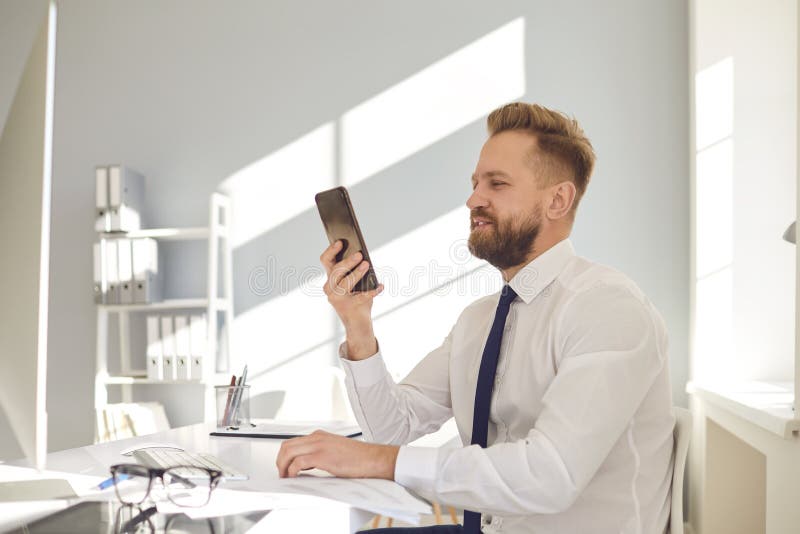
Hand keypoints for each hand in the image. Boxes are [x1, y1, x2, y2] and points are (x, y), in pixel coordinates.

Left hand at [276, 430, 398, 478]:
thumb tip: (305, 465)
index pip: (293, 441)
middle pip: (287, 445)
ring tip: (286, 476)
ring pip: (288, 452)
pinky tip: (295, 476)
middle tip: (282, 473)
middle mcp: (317, 437)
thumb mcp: (335, 450)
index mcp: (320, 435)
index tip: (285, 466)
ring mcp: (319, 446)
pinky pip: (298, 462)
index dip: (285, 456)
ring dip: (283, 466)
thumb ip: (320, 453)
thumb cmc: (358, 457)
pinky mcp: (322, 456)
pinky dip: (292, 471)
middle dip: (280, 461)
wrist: (373, 458)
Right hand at [320, 241, 383, 359]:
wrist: (358, 324)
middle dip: (348, 262)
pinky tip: (381, 286)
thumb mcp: (355, 283)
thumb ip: (355, 271)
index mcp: (331, 278)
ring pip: (345, 282)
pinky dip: (372, 291)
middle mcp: (330, 288)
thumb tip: (363, 258)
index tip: (340, 241)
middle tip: (359, 254)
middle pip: (336, 271)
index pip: (326, 260)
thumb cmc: (358, 299)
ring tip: (367, 265)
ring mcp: (337, 299)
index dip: (331, 250)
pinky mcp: (347, 307)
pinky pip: (361, 297)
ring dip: (357, 273)